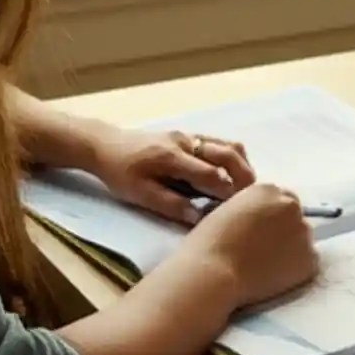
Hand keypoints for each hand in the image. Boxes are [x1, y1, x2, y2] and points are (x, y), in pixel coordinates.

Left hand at [92, 127, 256, 224]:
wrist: (105, 145)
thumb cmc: (120, 172)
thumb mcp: (139, 194)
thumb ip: (170, 205)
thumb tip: (199, 218)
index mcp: (172, 157)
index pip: (211, 173)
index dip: (228, 192)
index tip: (235, 210)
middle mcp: (186, 142)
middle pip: (229, 154)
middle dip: (245, 177)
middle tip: (249, 200)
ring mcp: (191, 136)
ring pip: (230, 146)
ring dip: (243, 167)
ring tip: (244, 189)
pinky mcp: (192, 136)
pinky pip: (223, 143)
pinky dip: (235, 159)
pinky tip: (232, 176)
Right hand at [178, 183, 318, 307]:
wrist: (214, 270)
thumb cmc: (209, 242)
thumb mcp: (227, 209)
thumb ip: (251, 208)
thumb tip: (260, 220)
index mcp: (268, 189)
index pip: (281, 199)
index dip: (272, 216)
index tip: (262, 230)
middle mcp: (291, 206)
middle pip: (294, 216)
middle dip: (284, 229)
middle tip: (265, 249)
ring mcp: (304, 232)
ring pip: (302, 239)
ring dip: (291, 248)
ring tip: (267, 264)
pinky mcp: (311, 258)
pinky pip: (308, 261)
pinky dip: (296, 268)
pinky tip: (275, 275)